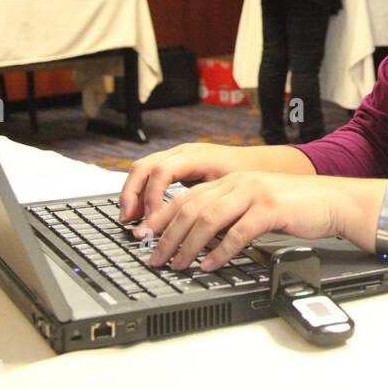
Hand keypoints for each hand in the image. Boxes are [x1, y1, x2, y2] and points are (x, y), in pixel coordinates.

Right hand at [119, 143, 251, 222]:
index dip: (152, 197)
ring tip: (128, 218)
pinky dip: (141, 191)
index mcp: (196, 156)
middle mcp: (182, 152)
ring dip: (132, 193)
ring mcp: (177, 155)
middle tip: (128, 220)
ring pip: (142, 168)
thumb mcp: (231, 193)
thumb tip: (194, 236)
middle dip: (132, 194)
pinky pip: (149, 173)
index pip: (162, 171)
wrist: (259, 163)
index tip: (152, 220)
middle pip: (144, 167)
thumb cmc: (249, 177)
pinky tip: (140, 211)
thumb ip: (211, 209)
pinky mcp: (176, 163)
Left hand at [132, 171, 357, 271]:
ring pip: (208, 218)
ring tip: (177, 265)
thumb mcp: (254, 205)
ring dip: (188, 245)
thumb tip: (198, 238)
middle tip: (154, 257)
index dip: (160, 216)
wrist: (332, 201)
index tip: (144, 236)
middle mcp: (238, 183)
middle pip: (190, 207)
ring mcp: (254, 194)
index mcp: (231, 180)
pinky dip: (220, 252)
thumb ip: (229, 215)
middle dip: (166, 235)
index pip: (185, 196)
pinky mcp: (271, 209)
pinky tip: (210, 265)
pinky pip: (237, 233)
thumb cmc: (295, 207)